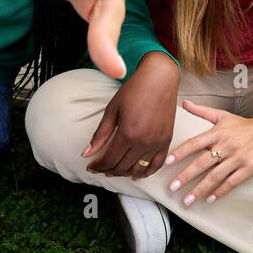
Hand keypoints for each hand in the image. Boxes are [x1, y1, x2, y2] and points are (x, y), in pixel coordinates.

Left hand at [82, 52, 179, 179]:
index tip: (91, 166)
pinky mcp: (166, 141)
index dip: (97, 166)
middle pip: (122, 167)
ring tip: (115, 170)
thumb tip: (86, 153)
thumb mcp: (112, 110)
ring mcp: (157, 143)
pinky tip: (137, 174)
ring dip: (124, 173)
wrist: (159, 79)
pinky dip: (146, 173)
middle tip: (100, 168)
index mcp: (127, 134)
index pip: (109, 160)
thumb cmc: (135, 90)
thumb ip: (100, 134)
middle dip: (108, 170)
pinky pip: (157, 165)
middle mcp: (143, 142)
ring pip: (138, 169)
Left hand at [163, 104, 252, 204]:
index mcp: (218, 133)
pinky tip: (209, 199)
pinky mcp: (249, 168)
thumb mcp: (223, 115)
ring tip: (187, 200)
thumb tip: (184, 103)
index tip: (167, 162)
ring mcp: (238, 158)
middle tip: (172, 188)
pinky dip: (220, 192)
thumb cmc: (243, 125)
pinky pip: (232, 182)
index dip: (181, 152)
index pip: (195, 143)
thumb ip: (202, 111)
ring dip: (200, 189)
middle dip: (186, 176)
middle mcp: (226, 145)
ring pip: (215, 176)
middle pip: (203, 163)